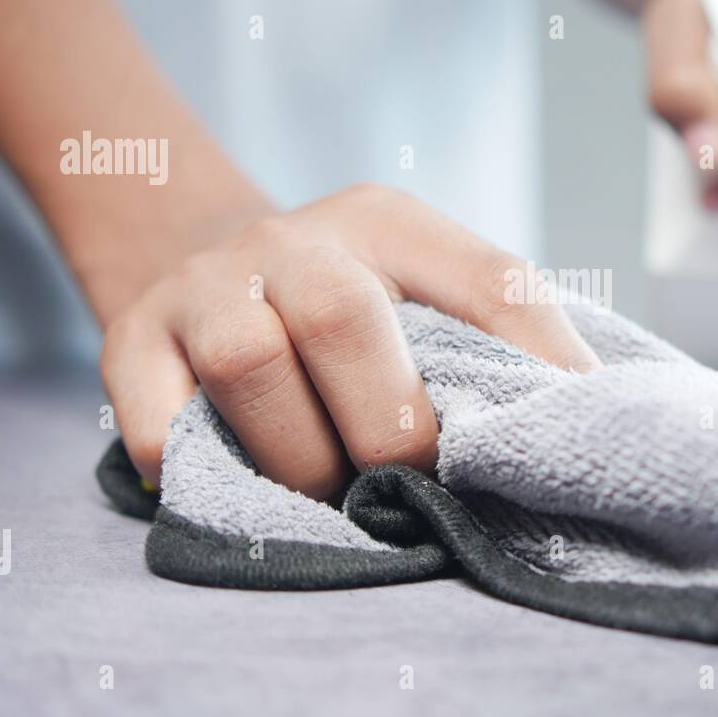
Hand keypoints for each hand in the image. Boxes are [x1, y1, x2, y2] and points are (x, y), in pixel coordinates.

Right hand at [100, 184, 601, 498]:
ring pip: (249, 364)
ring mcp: (204, 285)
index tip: (561, 435)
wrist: (191, 249)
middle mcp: (294, 239)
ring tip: (326, 494)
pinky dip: (197, 465)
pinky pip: (158, 418)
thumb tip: (585, 414)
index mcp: (389, 222)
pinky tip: (235, 478)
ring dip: (300, 457)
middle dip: (391, 426)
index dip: (537, 362)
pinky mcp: (131, 337)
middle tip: (410, 481)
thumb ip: (485, 336)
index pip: (485, 278)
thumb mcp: (414, 282)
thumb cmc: (340, 298)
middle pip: (345, 319)